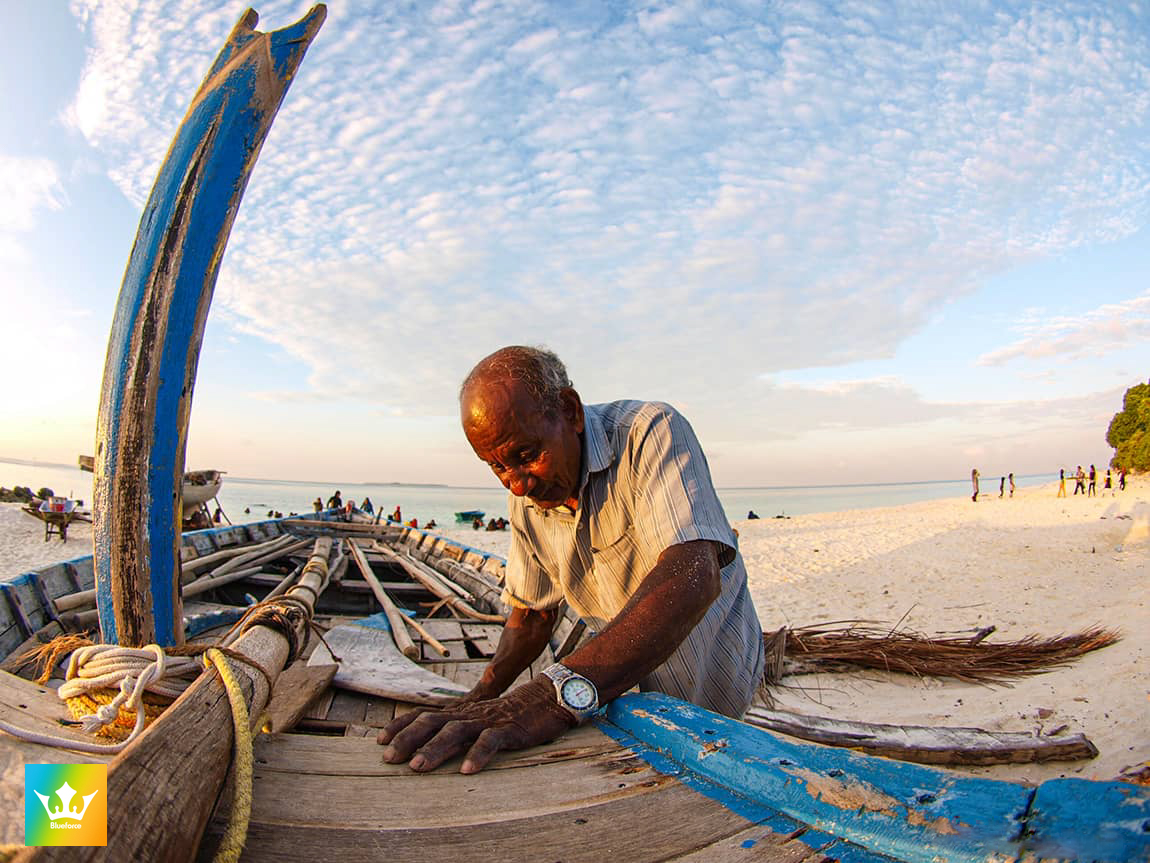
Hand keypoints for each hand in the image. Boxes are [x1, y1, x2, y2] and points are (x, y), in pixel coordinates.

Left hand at [377, 676, 575, 773]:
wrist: (546, 699)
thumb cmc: (510, 715)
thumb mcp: (480, 721)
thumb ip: (459, 729)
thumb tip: (433, 743)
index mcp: (460, 712)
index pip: (423, 714)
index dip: (400, 726)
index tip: (380, 741)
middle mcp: (468, 714)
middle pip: (431, 721)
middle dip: (407, 739)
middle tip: (389, 758)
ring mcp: (487, 721)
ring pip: (455, 731)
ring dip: (434, 749)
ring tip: (418, 767)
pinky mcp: (508, 729)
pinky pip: (490, 741)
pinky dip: (477, 755)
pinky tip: (467, 770)